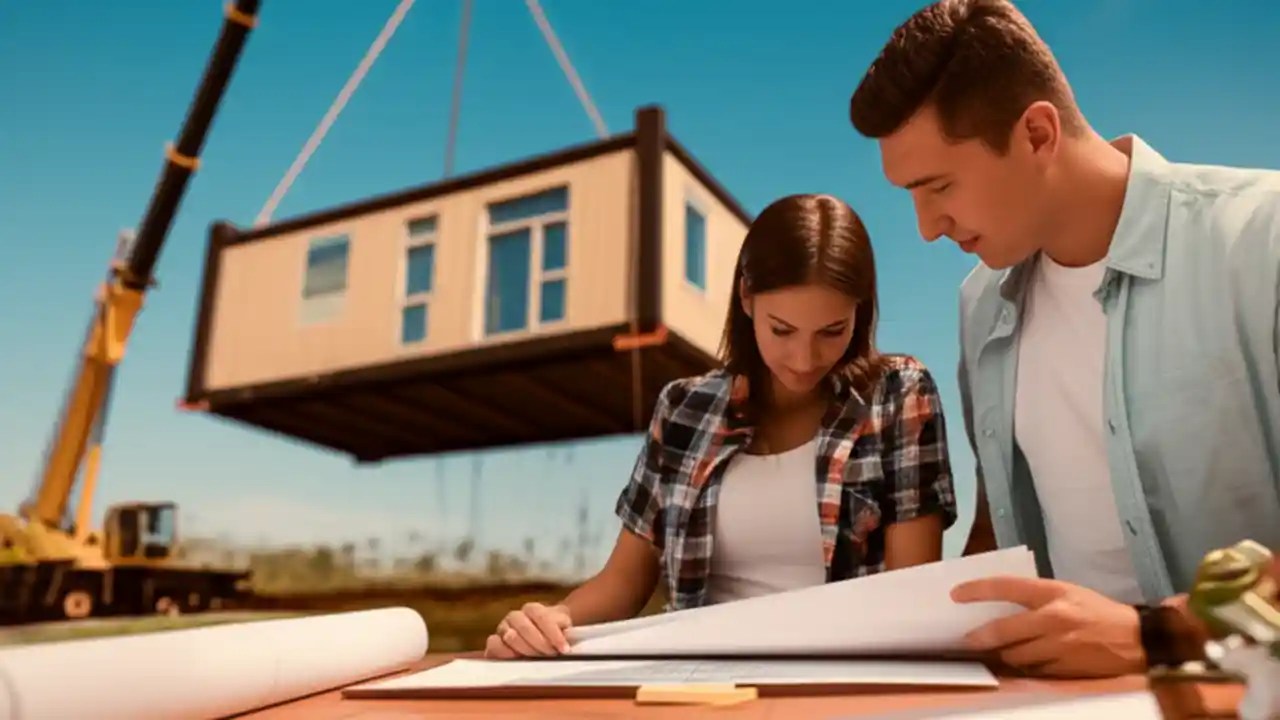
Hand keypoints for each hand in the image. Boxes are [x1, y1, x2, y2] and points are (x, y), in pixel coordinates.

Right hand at [483, 602, 572, 658]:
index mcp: (532, 609)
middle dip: (540, 643)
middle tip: (551, 655)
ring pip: (509, 636)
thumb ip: (565, 628)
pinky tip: (516, 660)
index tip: (564, 649)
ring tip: (537, 659)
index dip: (553, 633)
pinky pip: (493, 645)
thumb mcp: (563, 626)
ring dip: (525, 649)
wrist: (542, 634)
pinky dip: (503, 653)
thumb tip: (567, 636)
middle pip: (525, 627)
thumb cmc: (554, 630)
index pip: (541, 617)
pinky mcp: (494, 643)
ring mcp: (502, 629)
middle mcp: (515, 616)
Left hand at [951, 575, 1144, 677]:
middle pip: (1004, 630)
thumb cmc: (1097, 611)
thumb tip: (999, 604)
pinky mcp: (1066, 668)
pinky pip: (1033, 671)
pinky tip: (1018, 665)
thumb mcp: (1067, 592)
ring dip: (1002, 655)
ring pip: (1015, 655)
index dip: (977, 590)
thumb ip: (1036, 597)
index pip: (1006, 587)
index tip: (956, 594)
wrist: (1137, 638)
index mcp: (1053, 593)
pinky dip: (1023, 668)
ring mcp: (1059, 646)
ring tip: (994, 653)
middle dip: (981, 637)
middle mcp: (1054, 618)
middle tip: (967, 640)